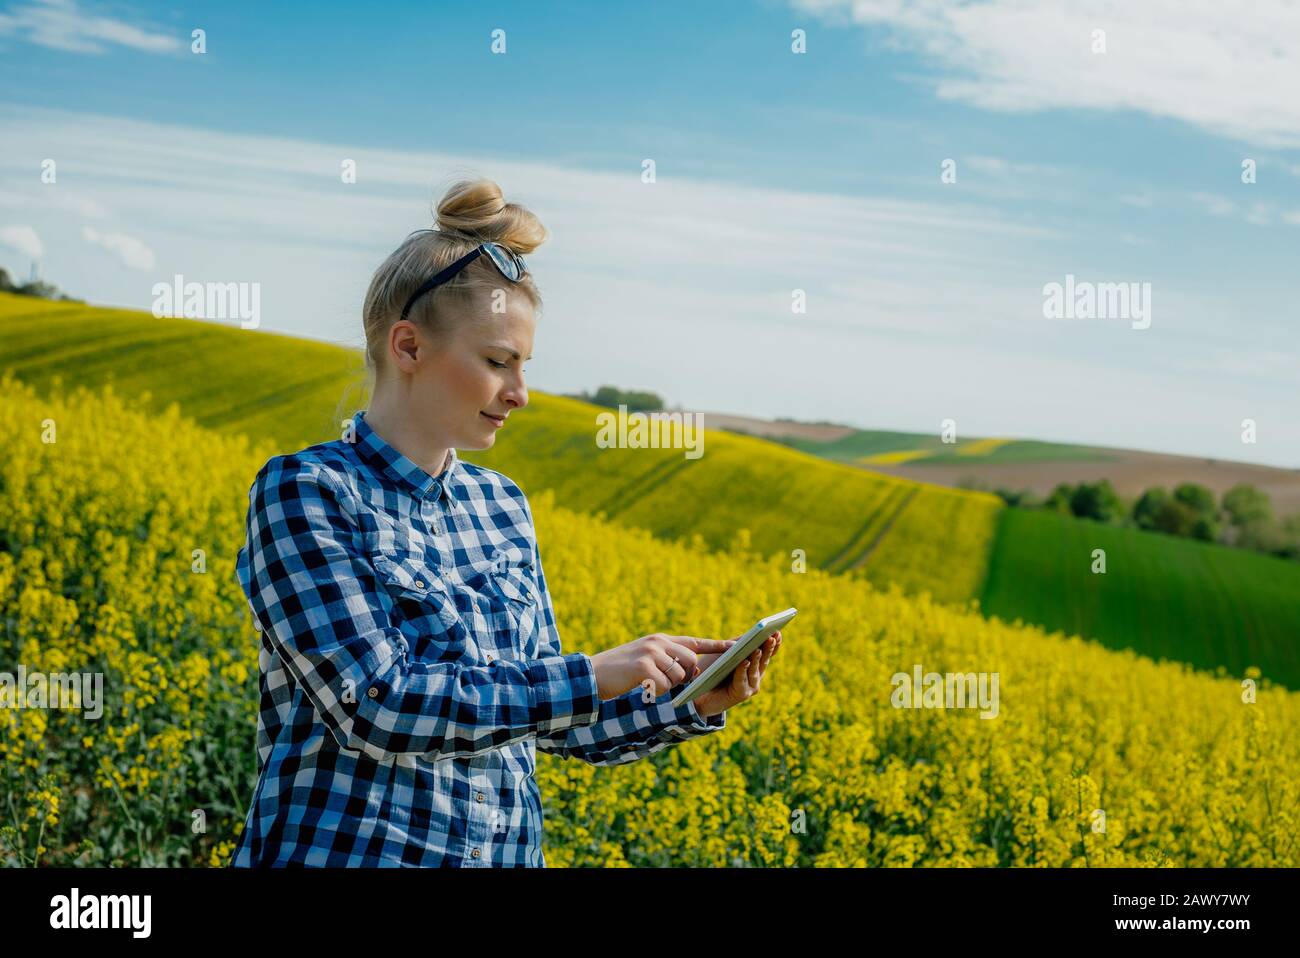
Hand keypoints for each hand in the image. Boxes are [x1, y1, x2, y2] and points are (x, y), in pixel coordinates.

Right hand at [588, 633, 736, 701]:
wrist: (591, 675)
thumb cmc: (619, 671)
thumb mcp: (644, 658)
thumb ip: (666, 659)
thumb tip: (692, 670)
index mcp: (660, 640)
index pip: (694, 642)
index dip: (715, 646)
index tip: (735, 646)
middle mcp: (658, 643)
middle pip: (691, 663)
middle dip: (685, 678)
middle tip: (665, 682)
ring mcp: (651, 653)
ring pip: (679, 676)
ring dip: (667, 686)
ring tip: (646, 682)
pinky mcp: (644, 667)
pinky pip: (665, 686)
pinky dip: (656, 692)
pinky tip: (641, 687)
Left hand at [691, 630, 781, 717]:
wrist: (699, 691)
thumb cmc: (712, 669)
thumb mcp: (725, 651)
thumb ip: (737, 644)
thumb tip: (750, 635)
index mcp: (754, 663)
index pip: (767, 651)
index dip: (773, 642)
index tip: (777, 630)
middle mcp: (756, 675)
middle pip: (763, 659)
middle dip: (768, 648)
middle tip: (771, 636)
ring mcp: (750, 686)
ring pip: (755, 670)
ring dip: (756, 659)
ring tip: (757, 649)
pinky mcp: (741, 694)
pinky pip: (742, 681)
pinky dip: (742, 671)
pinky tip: (744, 662)